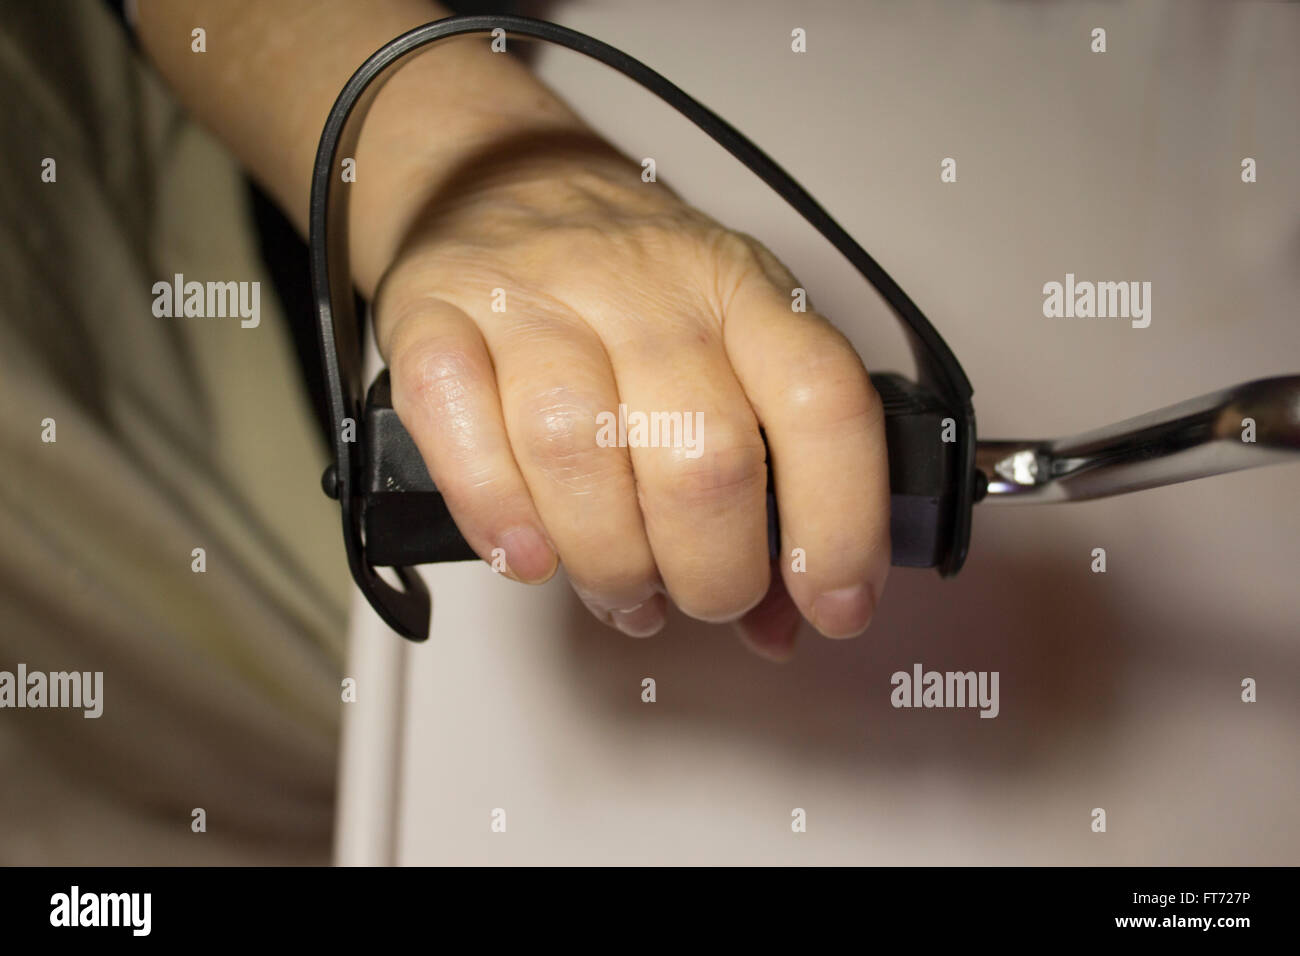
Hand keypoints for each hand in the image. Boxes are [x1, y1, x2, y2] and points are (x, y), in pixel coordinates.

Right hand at [373, 131, 889, 658]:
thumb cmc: (626, 285)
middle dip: (713, 574)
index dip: (842, 521)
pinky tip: (529, 554)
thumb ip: (768, 484)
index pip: (822, 402)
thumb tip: (783, 624)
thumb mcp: (727, 347)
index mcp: (741, 292)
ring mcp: (534, 296)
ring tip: (621, 589)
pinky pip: (457, 422)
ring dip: (608, 562)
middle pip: (700, 456)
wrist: (501, 179)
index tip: (834, 600)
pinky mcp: (436, 316)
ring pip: (577, 450)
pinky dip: (495, 511)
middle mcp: (646, 287)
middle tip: (704, 597)